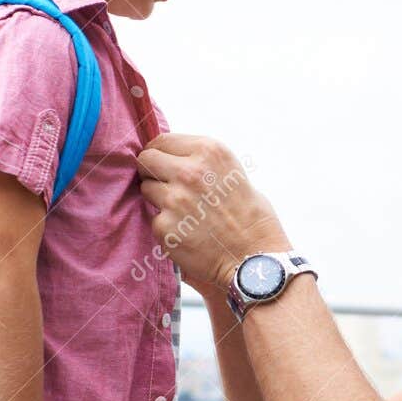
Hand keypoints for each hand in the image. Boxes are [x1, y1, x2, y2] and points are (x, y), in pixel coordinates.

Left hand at [138, 133, 287, 292]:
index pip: (162, 140)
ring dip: (158, 199)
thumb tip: (171, 157)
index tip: (165, 166)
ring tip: (184, 213)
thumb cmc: (250, 218)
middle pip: (146, 160)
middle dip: (152, 172)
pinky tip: (187, 233)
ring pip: (146, 189)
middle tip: (166, 187)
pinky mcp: (164, 227)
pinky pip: (154, 219)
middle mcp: (190, 171)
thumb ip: (201, 161)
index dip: (161, 154)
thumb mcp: (232, 172)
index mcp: (208, 151)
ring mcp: (175, 199)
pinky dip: (165, 227)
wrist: (255, 259)